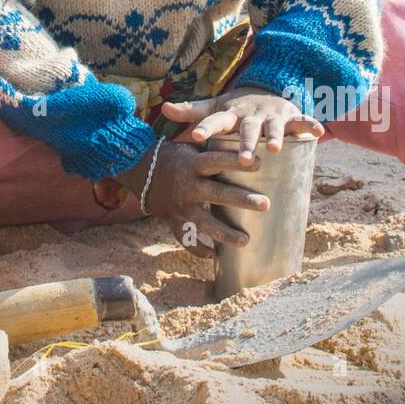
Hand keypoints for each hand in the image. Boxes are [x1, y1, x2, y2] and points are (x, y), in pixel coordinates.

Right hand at [116, 140, 270, 253]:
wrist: (139, 169)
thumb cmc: (174, 156)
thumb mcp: (191, 148)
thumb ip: (214, 151)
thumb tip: (247, 148)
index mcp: (192, 164)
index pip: (216, 161)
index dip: (235, 162)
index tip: (259, 163)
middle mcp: (187, 185)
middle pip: (217, 193)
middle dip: (241, 199)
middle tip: (265, 204)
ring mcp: (179, 206)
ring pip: (204, 222)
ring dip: (225, 233)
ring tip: (246, 241)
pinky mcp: (172, 221)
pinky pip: (185, 239)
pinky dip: (198, 249)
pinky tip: (215, 255)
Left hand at [159, 87, 323, 164]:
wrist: (264, 91)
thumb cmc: (234, 109)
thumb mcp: (213, 108)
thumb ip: (191, 111)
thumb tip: (163, 108)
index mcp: (230, 115)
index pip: (214, 122)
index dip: (204, 129)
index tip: (193, 137)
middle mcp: (251, 114)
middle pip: (247, 130)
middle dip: (246, 144)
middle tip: (243, 159)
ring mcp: (272, 115)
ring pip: (274, 127)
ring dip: (275, 137)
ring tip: (274, 149)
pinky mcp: (291, 117)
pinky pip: (302, 121)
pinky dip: (310, 125)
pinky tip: (318, 132)